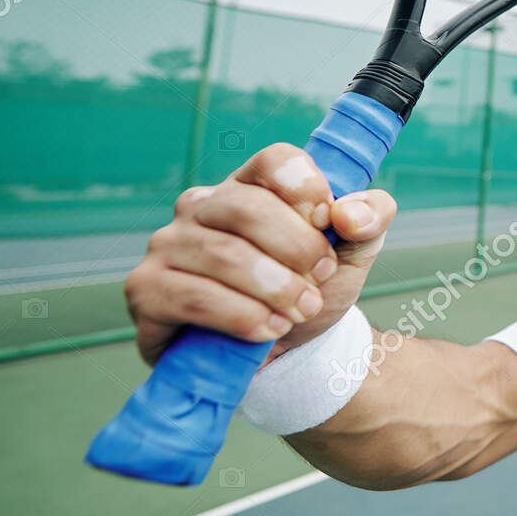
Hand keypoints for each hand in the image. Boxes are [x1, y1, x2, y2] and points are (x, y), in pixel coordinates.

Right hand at [124, 143, 396, 365]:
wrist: (284, 354)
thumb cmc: (311, 289)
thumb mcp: (354, 254)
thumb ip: (369, 220)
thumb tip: (351, 214)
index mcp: (251, 185)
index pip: (274, 161)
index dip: (306, 189)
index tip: (329, 226)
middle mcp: (202, 206)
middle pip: (247, 208)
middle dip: (296, 249)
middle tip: (321, 281)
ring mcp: (168, 244)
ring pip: (222, 254)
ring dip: (274, 288)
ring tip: (301, 311)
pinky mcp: (147, 288)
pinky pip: (192, 296)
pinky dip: (241, 316)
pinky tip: (268, 330)